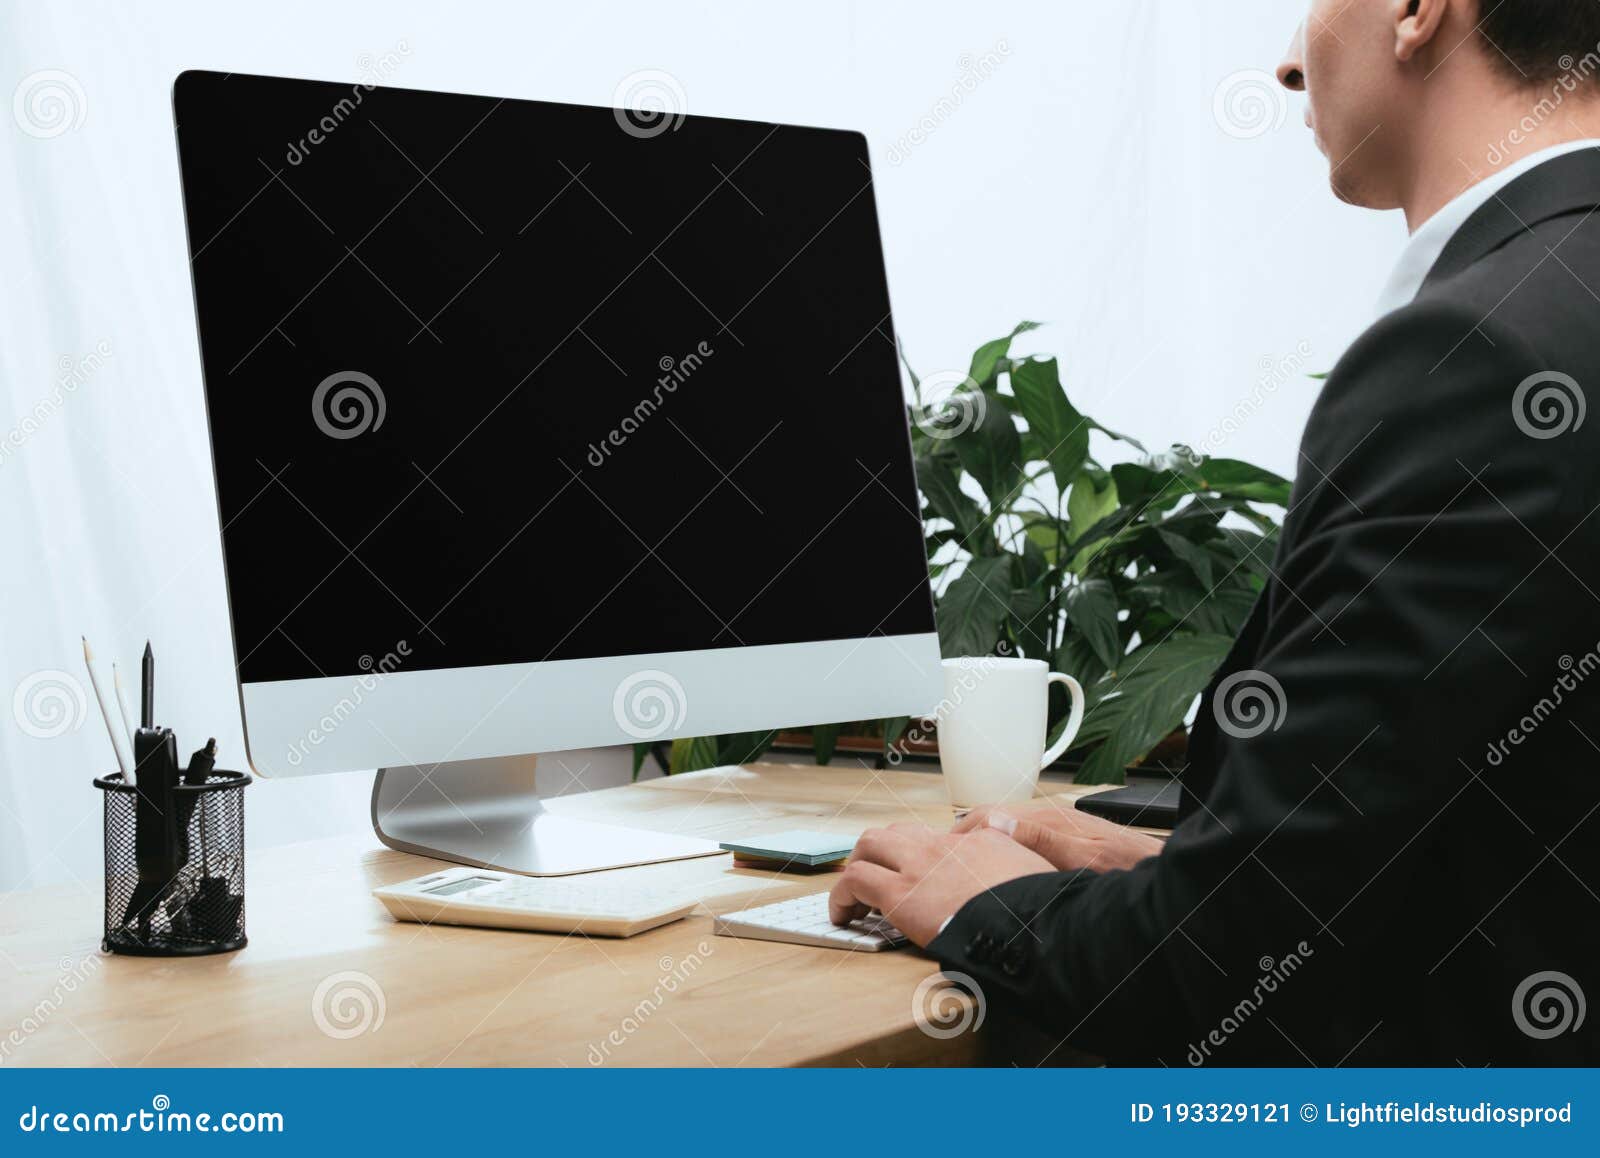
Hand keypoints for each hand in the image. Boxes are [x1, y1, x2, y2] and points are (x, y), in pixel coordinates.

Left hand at [828, 822, 1056, 945]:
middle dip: (879, 852)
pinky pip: (854, 880)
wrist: (1035, 924)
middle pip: (897, 832)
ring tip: (853, 896)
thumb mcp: (1043, 873)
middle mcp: (946, 845)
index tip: (919, 876)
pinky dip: (841, 896)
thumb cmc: (1044, 910)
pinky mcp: (901, 893)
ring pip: (869, 845)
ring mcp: (921, 864)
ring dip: (857, 868)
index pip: (939, 838)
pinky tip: (843, 914)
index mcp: (982, 841)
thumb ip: (1028, 862)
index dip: (920, 857)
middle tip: (876, 877)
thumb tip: (1036, 865)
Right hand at [952, 801, 1164, 873]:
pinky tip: (996, 862)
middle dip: (963, 833)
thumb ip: (1040, 839)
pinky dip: (999, 846)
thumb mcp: (1081, 857)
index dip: (959, 831)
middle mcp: (1047, 817)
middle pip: (991, 818)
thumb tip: (998, 824)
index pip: (987, 816)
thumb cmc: (1125, 866)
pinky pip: (1019, 836)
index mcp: (1045, 820)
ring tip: (960, 859)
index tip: (939, 848)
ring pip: (1004, 827)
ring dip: (980, 839)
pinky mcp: (1061, 837)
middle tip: (941, 855)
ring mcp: (1053, 826)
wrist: (1155, 868)